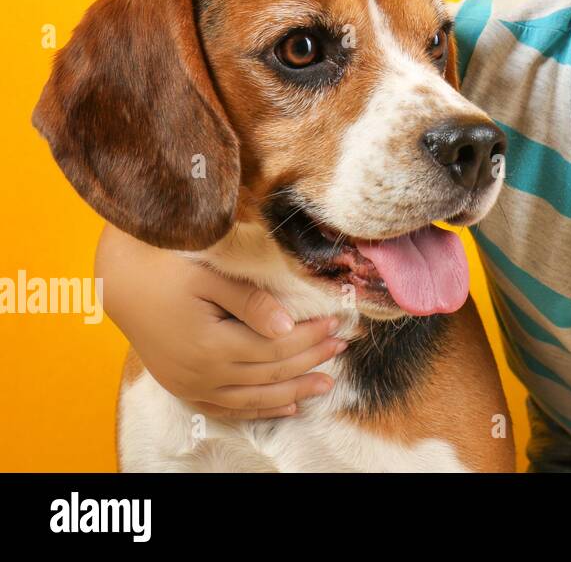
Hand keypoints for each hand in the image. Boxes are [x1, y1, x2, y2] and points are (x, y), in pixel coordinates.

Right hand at [96, 222, 348, 419]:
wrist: (119, 282)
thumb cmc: (166, 269)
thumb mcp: (209, 277)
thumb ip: (251, 303)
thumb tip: (289, 326)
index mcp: (211, 345)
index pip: (276, 347)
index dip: (311, 337)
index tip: (337, 323)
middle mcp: (202, 374)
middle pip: (271, 373)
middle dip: (311, 361)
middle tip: (343, 347)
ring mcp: (191, 385)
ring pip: (254, 398)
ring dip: (293, 392)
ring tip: (326, 384)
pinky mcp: (184, 388)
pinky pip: (228, 409)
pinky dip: (259, 410)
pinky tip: (286, 407)